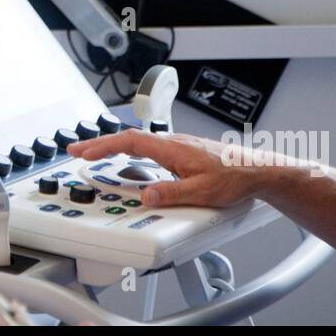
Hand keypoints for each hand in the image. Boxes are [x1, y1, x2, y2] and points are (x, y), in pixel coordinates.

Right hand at [67, 129, 266, 207]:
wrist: (257, 170)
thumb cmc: (235, 178)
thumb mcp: (202, 192)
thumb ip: (171, 194)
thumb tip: (145, 196)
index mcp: (172, 149)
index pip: (129, 142)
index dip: (102, 146)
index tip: (82, 151)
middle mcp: (172, 144)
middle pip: (128, 139)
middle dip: (100, 144)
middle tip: (77, 150)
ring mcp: (177, 147)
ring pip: (138, 143)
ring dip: (115, 149)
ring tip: (97, 157)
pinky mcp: (182, 153)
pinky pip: (149, 149)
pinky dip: (131, 153)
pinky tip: (130, 164)